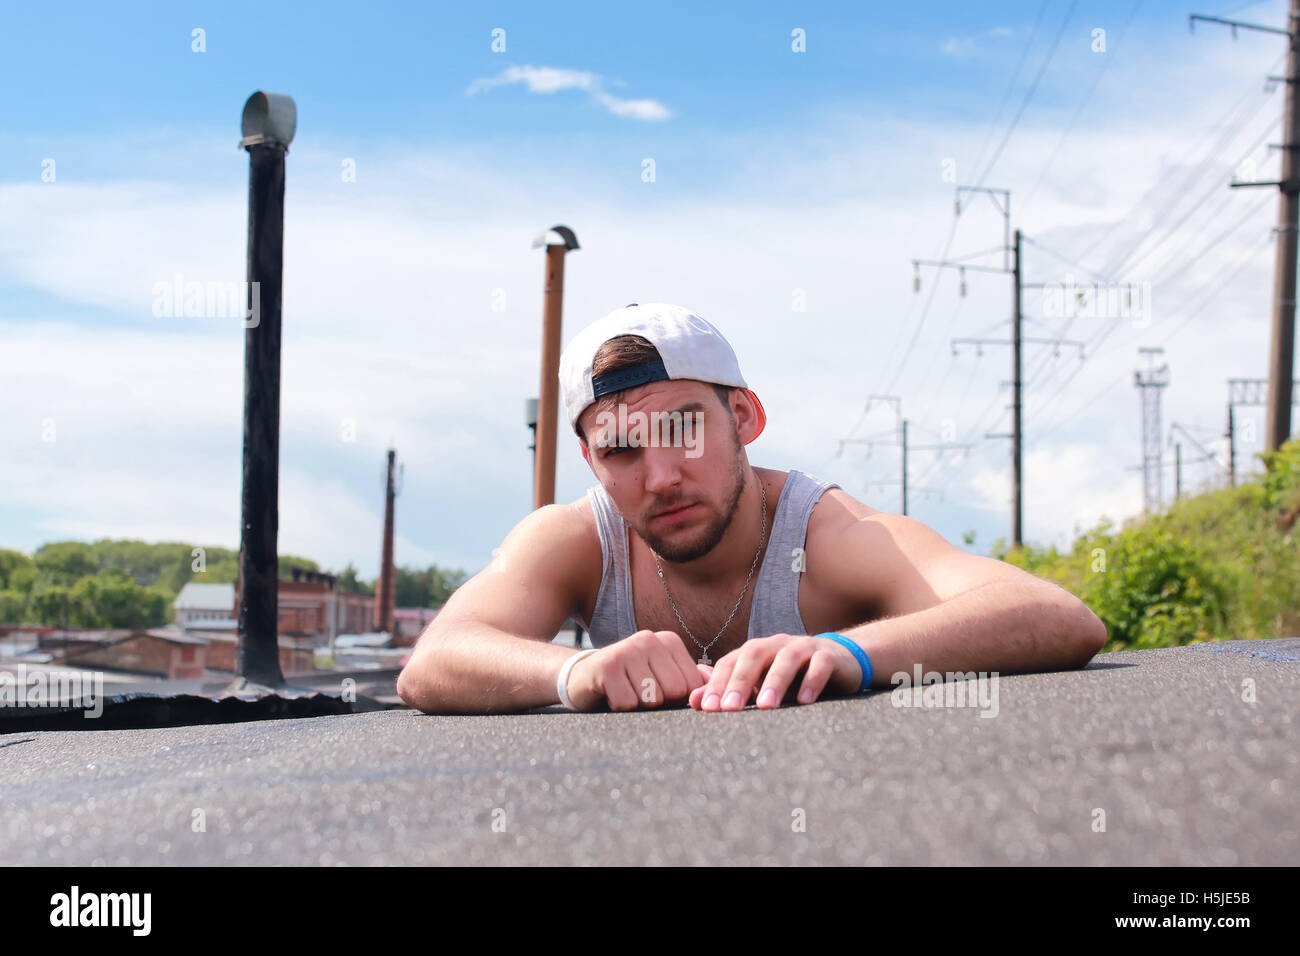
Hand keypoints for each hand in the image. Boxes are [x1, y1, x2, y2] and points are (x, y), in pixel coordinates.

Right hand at [565, 630, 710, 711]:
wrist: (581, 677)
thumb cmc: (628, 681)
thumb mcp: (660, 675)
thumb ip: (690, 678)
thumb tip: (717, 680)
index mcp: (668, 641)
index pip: (692, 685)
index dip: (675, 699)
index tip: (656, 691)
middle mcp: (649, 639)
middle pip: (675, 692)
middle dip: (658, 703)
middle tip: (638, 693)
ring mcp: (628, 649)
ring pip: (652, 699)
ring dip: (637, 706)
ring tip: (625, 692)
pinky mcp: (607, 665)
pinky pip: (628, 703)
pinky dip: (619, 707)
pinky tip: (610, 695)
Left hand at [688, 634, 861, 711]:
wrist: (840, 661)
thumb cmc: (794, 678)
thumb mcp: (762, 685)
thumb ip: (730, 691)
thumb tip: (695, 702)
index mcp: (757, 651)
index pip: (731, 662)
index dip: (718, 683)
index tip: (708, 709)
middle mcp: (777, 645)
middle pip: (754, 655)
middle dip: (740, 681)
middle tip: (729, 708)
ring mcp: (805, 647)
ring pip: (786, 658)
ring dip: (774, 682)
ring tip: (765, 706)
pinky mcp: (830, 656)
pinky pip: (820, 664)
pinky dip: (812, 681)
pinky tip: (804, 701)